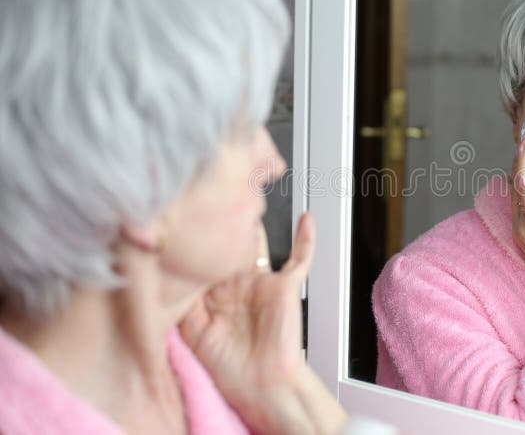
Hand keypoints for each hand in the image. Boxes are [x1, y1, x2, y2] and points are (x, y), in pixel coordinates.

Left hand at [179, 213, 345, 434]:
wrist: (264, 386)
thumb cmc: (232, 369)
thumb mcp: (194, 335)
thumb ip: (182, 303)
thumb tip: (166, 276)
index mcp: (213, 294)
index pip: (201, 256)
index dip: (193, 237)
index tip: (180, 215)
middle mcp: (237, 283)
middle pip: (228, 242)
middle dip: (221, 219)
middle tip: (209, 192)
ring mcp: (262, 282)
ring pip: (258, 241)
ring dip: (254, 219)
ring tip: (248, 189)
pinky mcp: (286, 285)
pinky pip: (300, 258)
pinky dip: (306, 239)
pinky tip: (306, 219)